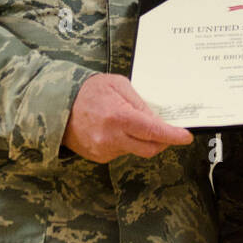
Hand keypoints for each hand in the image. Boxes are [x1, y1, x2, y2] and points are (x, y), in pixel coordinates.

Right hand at [62, 73, 193, 162]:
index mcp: (119, 117)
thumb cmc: (89, 90)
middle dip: (161, 141)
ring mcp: (104, 150)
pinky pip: (121, 152)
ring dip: (140, 139)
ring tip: (126, 121)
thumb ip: (141, 104)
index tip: (186, 137)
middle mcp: (111, 138)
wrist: (56, 105)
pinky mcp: (98, 157)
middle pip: (149, 148)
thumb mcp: (119, 85)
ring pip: (135, 150)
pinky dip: (125, 142)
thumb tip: (158, 120)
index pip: (154, 132)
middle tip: (166, 131)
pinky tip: (113, 129)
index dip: (173, 136)